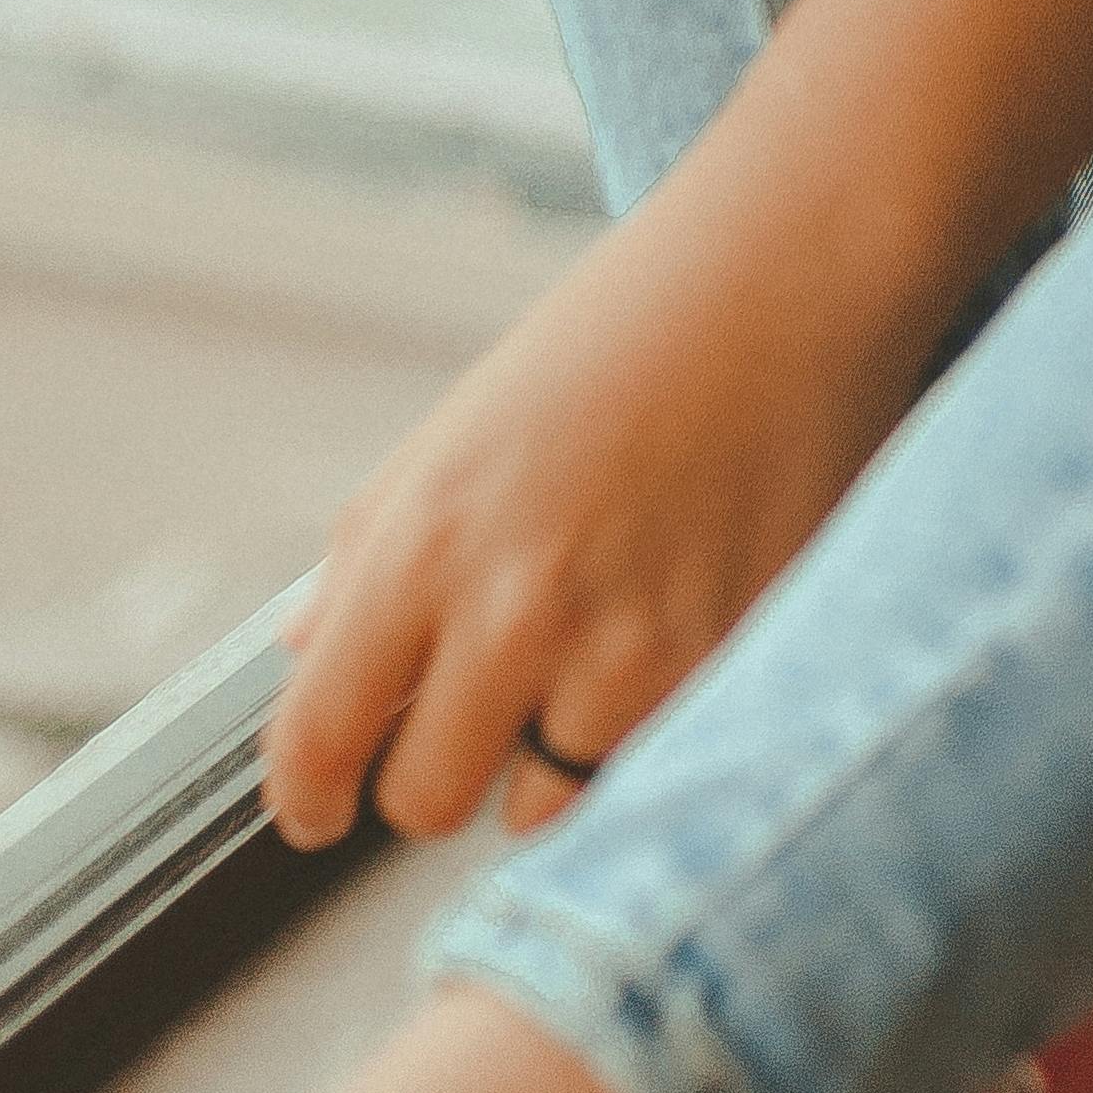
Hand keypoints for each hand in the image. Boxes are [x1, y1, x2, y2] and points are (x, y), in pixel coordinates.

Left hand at [260, 200, 915, 852]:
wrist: (786, 281)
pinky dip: (632, 736)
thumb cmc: (619, 336)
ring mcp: (625, 652)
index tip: (317, 811)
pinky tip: (657, 635)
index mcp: (425, 540)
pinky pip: (639, 770)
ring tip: (588, 646)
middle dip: (430, 776)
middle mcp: (514, 610)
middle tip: (464, 723)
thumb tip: (306, 652)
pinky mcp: (721, 670)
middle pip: (425, 801)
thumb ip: (371, 546)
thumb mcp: (461, 425)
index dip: (308, 796)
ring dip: (541, 756)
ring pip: (539, 805)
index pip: (321, 735)